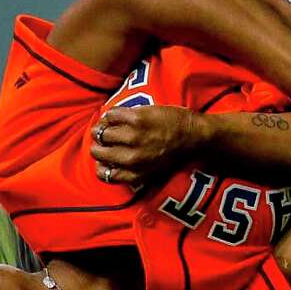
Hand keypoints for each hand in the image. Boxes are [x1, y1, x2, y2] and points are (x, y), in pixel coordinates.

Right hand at [91, 104, 205, 186]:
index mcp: (136, 174)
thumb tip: (111, 168)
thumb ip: (132, 172)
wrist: (193, 135)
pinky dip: (109, 114)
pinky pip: (111, 115)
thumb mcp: (152, 171)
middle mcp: (132, 158)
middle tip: (102, 139)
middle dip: (97, 146)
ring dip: (100, 128)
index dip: (100, 165)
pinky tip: (115, 115)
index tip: (104, 159)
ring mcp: (133, 137)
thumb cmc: (173, 153)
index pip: (104, 174)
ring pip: (101, 133)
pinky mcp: (136, 118)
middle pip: (98, 153)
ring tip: (105, 125)